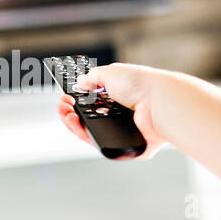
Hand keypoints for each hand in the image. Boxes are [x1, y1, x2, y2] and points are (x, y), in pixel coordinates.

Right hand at [54, 62, 173, 158]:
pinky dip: (89, 137)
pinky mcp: (128, 147)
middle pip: (90, 120)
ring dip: (75, 125)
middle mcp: (122, 115)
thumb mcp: (111, 72)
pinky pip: (103, 146)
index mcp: (119, 97)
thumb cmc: (141, 85)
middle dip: (72, 113)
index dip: (77, 100)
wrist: (158, 101)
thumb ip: (93, 76)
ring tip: (67, 115)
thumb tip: (80, 81)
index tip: (65, 98)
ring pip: (93, 134)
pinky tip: (79, 126)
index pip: (93, 102)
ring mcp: (124, 132)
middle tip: (62, 108)